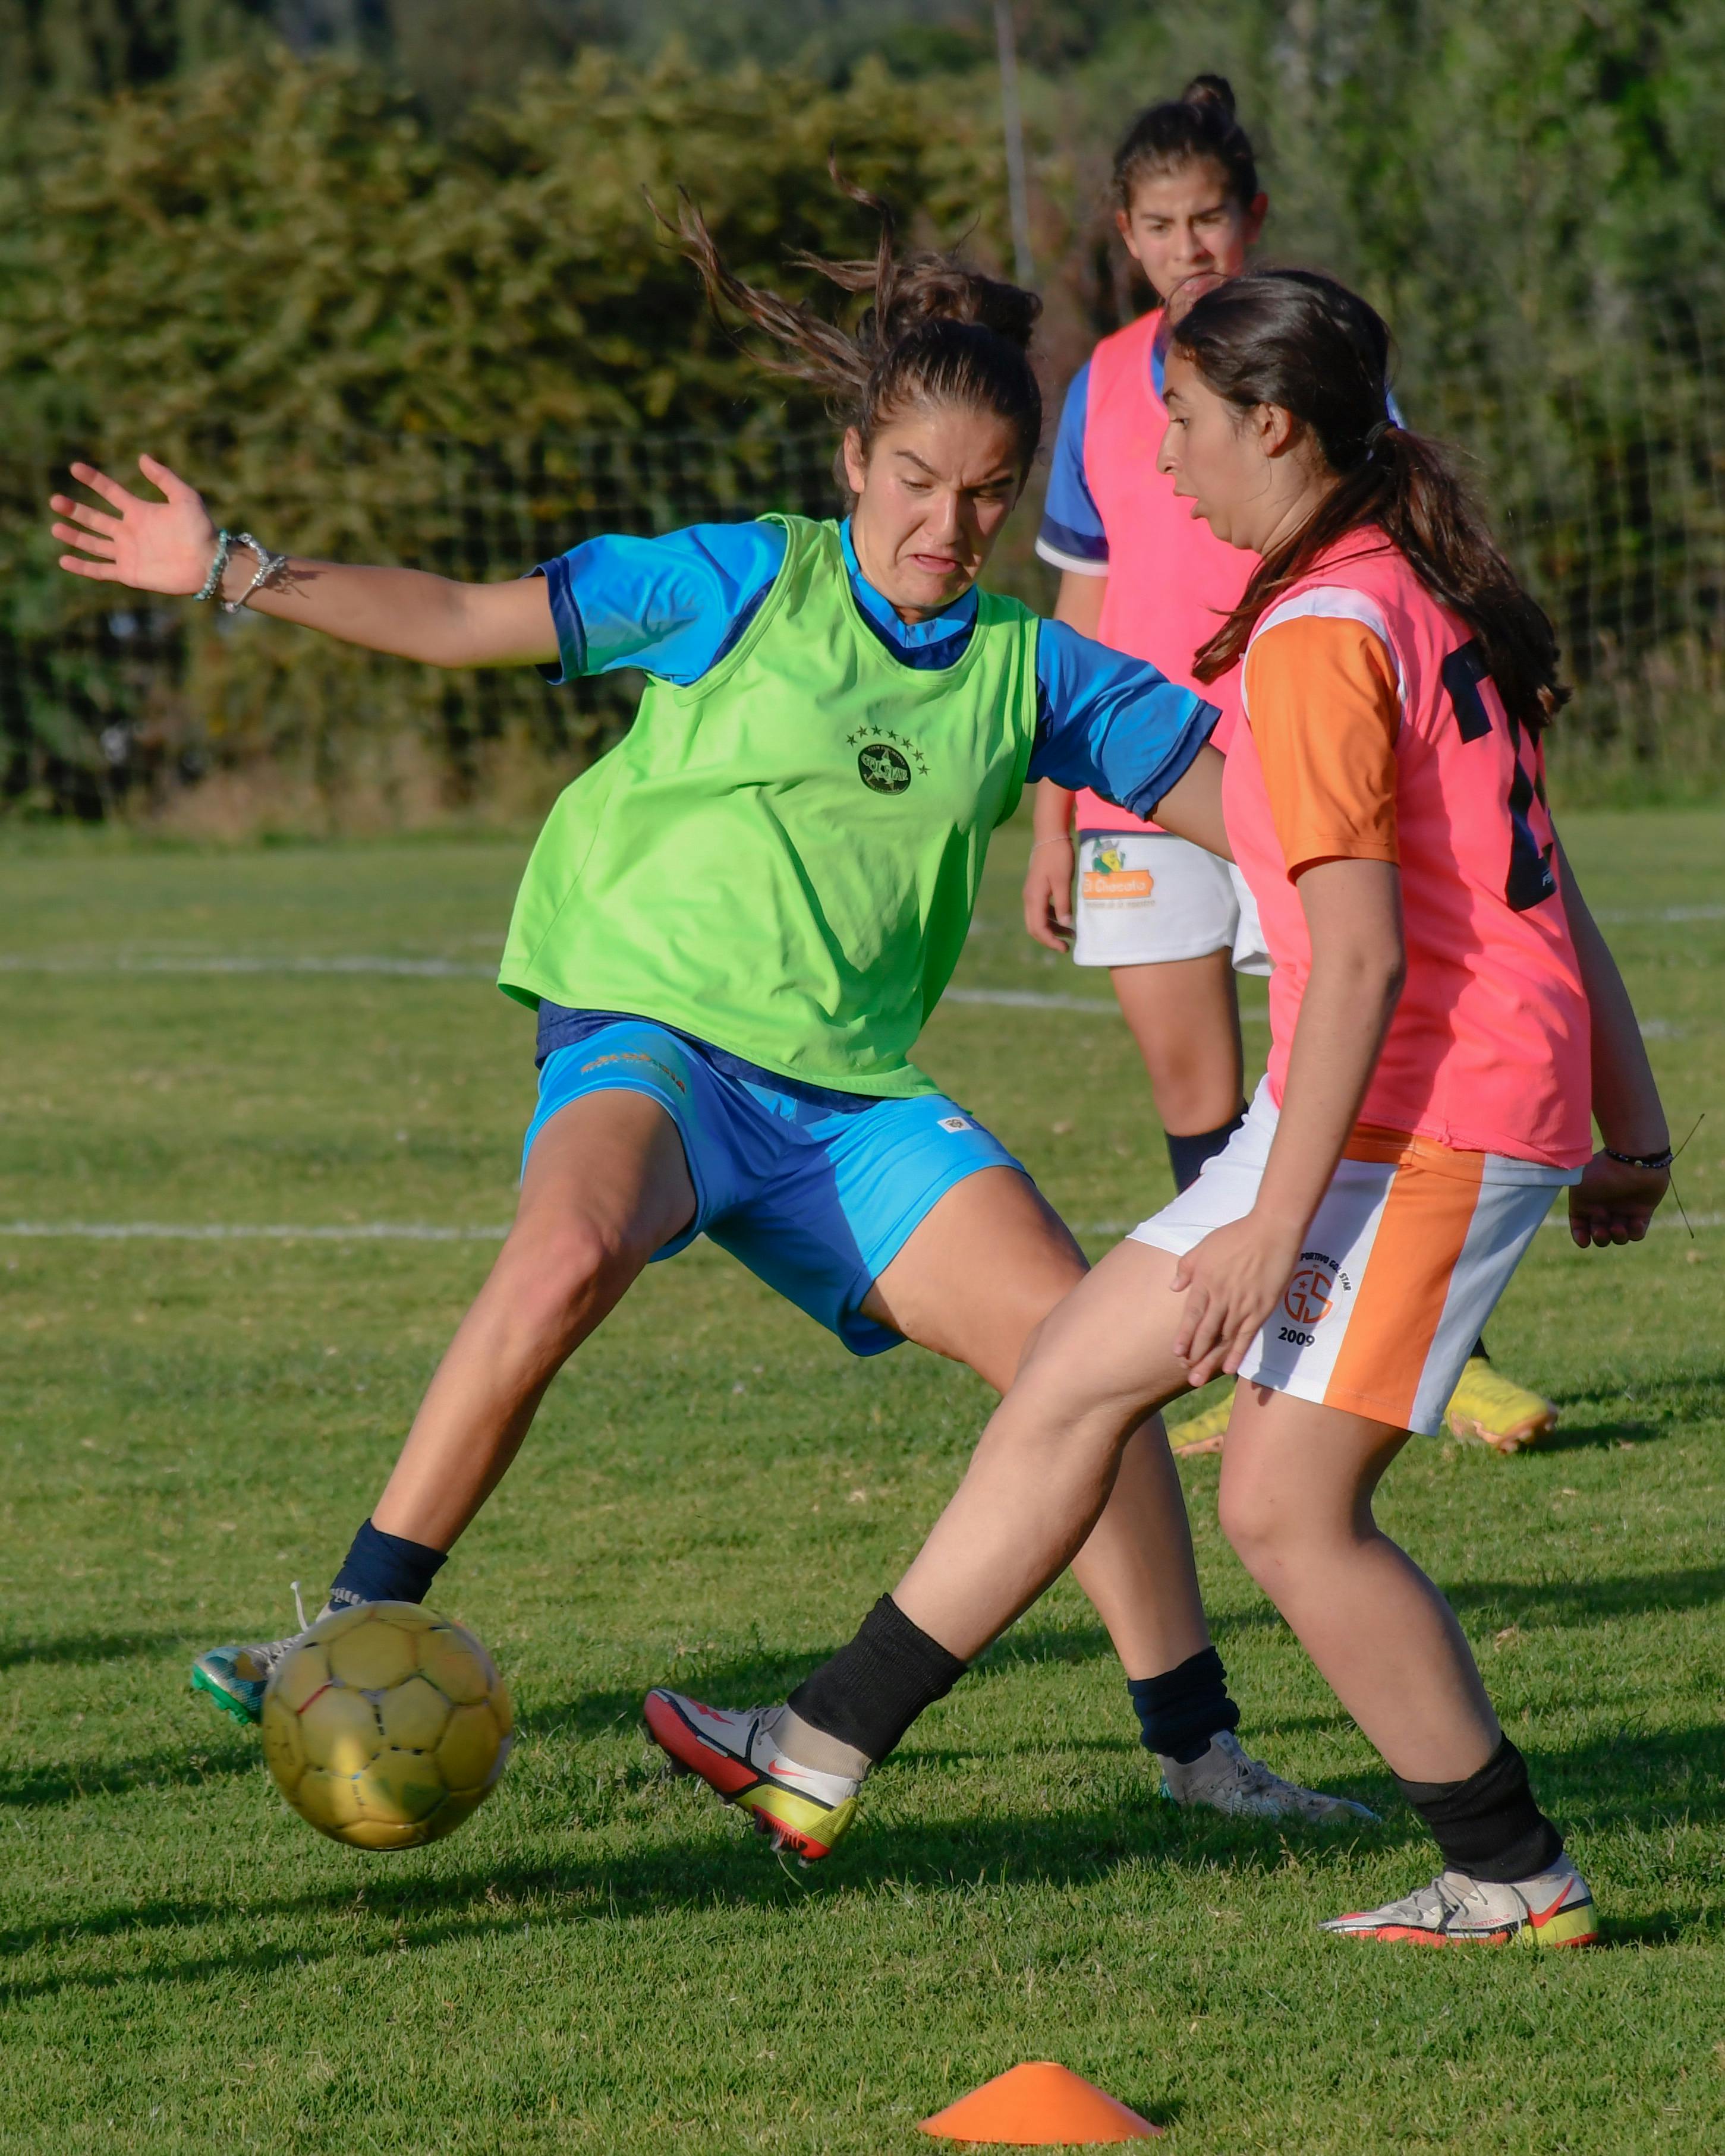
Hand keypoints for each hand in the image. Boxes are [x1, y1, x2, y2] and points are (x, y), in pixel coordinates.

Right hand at [50, 455, 217, 596]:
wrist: (209, 564)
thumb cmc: (201, 530)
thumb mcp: (185, 497)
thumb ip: (164, 478)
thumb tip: (142, 457)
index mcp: (140, 512)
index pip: (110, 492)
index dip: (93, 480)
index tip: (74, 467)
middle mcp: (129, 531)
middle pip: (95, 518)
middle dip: (75, 510)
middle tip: (55, 500)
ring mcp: (128, 553)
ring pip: (93, 543)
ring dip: (74, 535)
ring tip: (55, 527)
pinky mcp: (129, 573)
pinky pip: (100, 570)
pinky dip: (82, 567)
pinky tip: (63, 560)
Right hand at [1022, 836, 1073, 950]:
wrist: (1050, 836)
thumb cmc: (1058, 857)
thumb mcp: (1063, 881)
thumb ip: (1063, 904)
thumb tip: (1066, 925)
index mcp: (1034, 898)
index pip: (1038, 928)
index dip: (1050, 941)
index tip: (1064, 949)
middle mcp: (1029, 898)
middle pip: (1034, 927)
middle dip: (1049, 939)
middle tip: (1066, 947)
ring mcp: (1032, 894)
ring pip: (1038, 919)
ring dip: (1052, 929)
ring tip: (1071, 934)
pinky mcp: (1037, 889)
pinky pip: (1042, 910)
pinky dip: (1052, 918)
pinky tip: (1065, 919)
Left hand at [1170, 1210, 1304, 1385]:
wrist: (1271, 1231)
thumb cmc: (1237, 1235)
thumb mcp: (1204, 1246)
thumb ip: (1187, 1267)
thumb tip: (1174, 1287)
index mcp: (1205, 1281)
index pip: (1191, 1315)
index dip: (1184, 1336)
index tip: (1177, 1353)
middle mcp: (1222, 1297)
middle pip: (1205, 1332)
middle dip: (1195, 1355)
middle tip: (1188, 1374)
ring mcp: (1242, 1305)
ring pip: (1224, 1339)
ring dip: (1212, 1360)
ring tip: (1200, 1378)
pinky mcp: (1262, 1309)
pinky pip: (1247, 1336)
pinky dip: (1237, 1353)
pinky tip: (1229, 1369)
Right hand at [1568, 1150, 1668, 1246]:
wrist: (1631, 1159)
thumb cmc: (1602, 1170)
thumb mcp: (1578, 1184)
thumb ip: (1574, 1201)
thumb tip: (1573, 1215)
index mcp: (1588, 1202)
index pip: (1581, 1225)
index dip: (1580, 1236)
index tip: (1583, 1242)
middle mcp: (1605, 1208)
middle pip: (1601, 1235)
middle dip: (1600, 1238)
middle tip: (1601, 1231)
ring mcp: (1624, 1211)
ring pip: (1619, 1237)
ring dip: (1617, 1237)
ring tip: (1618, 1227)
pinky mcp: (1642, 1212)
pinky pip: (1638, 1233)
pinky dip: (1635, 1233)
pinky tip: (1633, 1223)